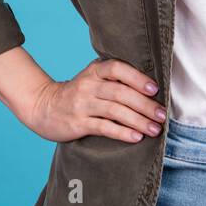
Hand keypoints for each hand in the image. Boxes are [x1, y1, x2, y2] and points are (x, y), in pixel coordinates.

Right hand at [27, 57, 165, 143]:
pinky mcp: (78, 123)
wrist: (44, 107)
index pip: (118, 69)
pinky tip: (136, 137)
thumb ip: (114, 79)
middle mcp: (88, 85)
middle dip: (145, 105)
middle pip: (120, 93)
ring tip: (155, 129)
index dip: (137, 78)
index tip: (155, 89)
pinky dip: (122, 132)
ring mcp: (82, 104)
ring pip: (115, 111)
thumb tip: (151, 89)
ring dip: (138, 121)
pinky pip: (104, 127)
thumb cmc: (79, 93)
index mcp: (94, 70)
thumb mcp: (92, 79)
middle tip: (162, 115)